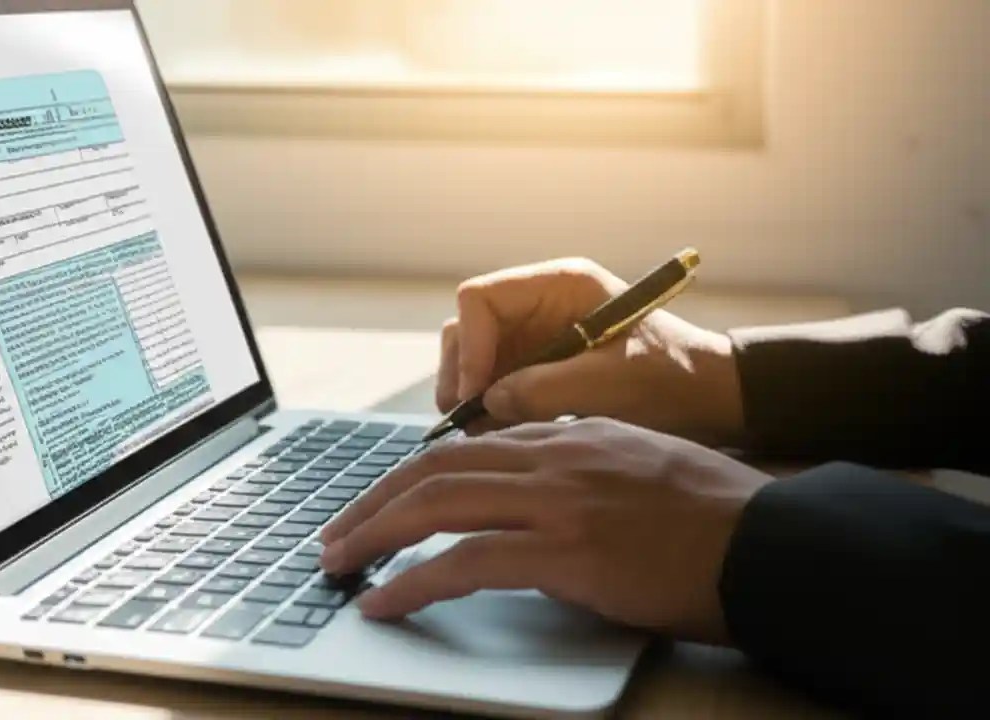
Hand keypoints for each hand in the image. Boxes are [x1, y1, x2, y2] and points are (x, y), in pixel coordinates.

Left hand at [320, 418, 772, 643]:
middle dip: (373, 499)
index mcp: (571, 434)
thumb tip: (537, 501)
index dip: (416, 475)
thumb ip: (583, 472)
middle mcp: (554, 456)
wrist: (772, 543)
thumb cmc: (717, 517)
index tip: (385, 502)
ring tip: (337, 562)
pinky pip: (465, 562)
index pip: (470, 445)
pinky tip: (384, 601)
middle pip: (436, 466)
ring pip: (437, 503)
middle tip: (336, 531)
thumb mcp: (642, 468)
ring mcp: (557, 500)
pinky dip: (413, 582)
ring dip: (373, 534)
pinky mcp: (566, 551)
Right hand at [438, 258, 743, 445]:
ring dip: (473, 396)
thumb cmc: (671, 379)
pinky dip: (489, 410)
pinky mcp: (537, 368)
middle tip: (468, 421)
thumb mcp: (610, 384)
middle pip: (467, 329)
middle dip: (463, 374)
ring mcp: (535, 336)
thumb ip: (544, 389)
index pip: (479, 299)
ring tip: (484, 433)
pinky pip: (494, 383)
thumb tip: (486, 403)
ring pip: (474, 358)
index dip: (470, 346)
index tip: (476, 395)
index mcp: (559, 286)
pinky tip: (500, 435)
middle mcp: (538, 304)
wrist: (711, 399)